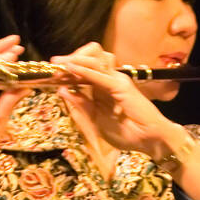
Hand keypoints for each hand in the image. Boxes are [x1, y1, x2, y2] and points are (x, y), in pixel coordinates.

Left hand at [50, 43, 171, 154]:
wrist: (148, 140)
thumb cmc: (127, 133)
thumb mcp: (96, 120)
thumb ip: (81, 105)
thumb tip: (62, 91)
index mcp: (103, 89)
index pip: (84, 72)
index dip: (67, 71)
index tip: (50, 74)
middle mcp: (110, 80)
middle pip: (88, 60)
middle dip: (69, 60)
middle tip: (52, 64)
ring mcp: (116, 80)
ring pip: (94, 61)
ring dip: (75, 61)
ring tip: (58, 65)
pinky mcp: (120, 85)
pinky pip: (99, 75)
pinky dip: (84, 71)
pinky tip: (70, 69)